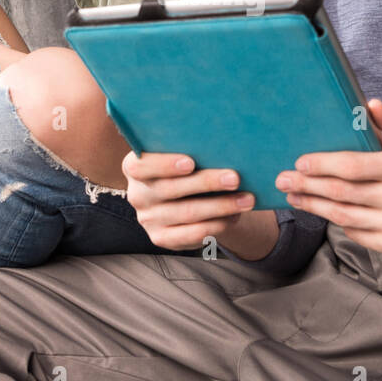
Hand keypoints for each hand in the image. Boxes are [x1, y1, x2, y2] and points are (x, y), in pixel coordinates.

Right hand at [121, 151, 255, 250]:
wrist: (189, 197)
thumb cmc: (190, 165)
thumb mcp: (184, 153)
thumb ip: (192, 147)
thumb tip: (224, 142)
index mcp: (135, 167)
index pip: (141, 166)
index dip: (164, 164)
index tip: (190, 162)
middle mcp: (138, 194)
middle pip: (171, 189)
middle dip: (207, 183)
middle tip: (235, 178)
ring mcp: (148, 219)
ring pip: (187, 213)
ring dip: (221, 206)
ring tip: (246, 199)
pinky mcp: (161, 238)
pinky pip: (191, 234)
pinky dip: (216, 225)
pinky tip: (234, 217)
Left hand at [275, 98, 381, 253]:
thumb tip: (369, 105)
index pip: (354, 167)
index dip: (323, 165)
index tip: (300, 161)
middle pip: (343, 193)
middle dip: (308, 185)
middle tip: (282, 179)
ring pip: (344, 216)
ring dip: (313, 205)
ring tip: (292, 195)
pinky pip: (355, 232)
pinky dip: (334, 220)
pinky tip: (318, 208)